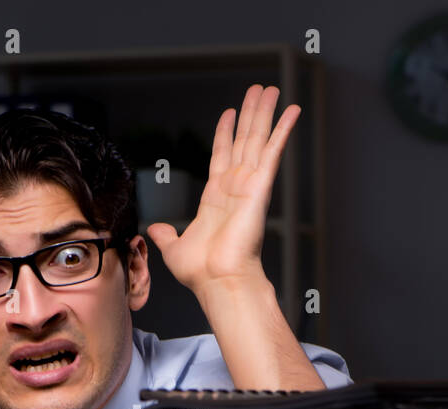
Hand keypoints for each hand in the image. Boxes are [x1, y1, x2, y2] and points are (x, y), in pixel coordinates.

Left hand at [145, 84, 299, 295]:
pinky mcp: (261, 187)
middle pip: (243, 141)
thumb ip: (166, 235)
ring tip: (271, 89)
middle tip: (257, 91)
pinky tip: (292, 110)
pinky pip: (273, 151)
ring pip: (258, 139)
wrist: (218, 280)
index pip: (221, 156)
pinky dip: (283, 130)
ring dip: (265, 113)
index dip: (225, 133)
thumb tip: (156, 230)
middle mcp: (235, 187)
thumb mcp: (174, 248)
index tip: (229, 113)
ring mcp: (249, 185)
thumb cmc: (201, 271)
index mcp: (216, 197)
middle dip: (250, 114)